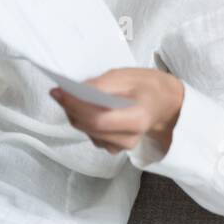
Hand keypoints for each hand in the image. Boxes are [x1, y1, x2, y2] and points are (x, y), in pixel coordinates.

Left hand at [49, 68, 184, 155]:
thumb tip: (75, 90)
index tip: (58, 91)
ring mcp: (121, 146)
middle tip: (60, 90)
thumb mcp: (129, 76)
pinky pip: (90, 134)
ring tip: (71, 96)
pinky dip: (83, 120)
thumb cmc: (149, 88)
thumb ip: (102, 84)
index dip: (74, 106)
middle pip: (88, 127)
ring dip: (75, 114)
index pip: (98, 119)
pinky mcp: (113, 147)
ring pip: (86, 131)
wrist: (166, 105)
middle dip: (70, 108)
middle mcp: (129, 139)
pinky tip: (84, 107)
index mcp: (137, 119)